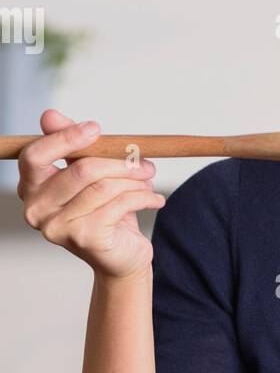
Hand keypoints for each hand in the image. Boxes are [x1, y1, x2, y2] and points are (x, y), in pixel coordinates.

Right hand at [17, 107, 165, 279]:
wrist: (121, 257)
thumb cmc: (104, 211)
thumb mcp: (88, 174)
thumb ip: (71, 145)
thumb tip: (48, 115)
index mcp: (31, 188)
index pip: (34, 156)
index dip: (65, 138)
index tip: (96, 128)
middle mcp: (36, 210)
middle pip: (81, 170)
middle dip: (120, 161)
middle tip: (144, 162)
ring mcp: (58, 228)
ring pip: (105, 186)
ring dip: (135, 179)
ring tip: (149, 180)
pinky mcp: (85, 239)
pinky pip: (120, 204)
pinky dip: (144, 197)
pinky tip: (155, 199)